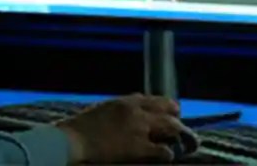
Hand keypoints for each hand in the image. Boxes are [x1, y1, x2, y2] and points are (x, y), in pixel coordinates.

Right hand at [56, 93, 183, 163]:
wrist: (72, 141)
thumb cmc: (80, 129)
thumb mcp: (102, 111)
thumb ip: (119, 111)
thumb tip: (131, 115)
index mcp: (125, 102)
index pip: (154, 99)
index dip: (165, 107)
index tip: (170, 114)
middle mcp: (136, 111)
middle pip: (168, 110)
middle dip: (176, 119)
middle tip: (181, 129)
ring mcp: (139, 129)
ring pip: (172, 127)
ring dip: (180, 135)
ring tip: (185, 143)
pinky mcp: (139, 147)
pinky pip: (163, 150)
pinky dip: (168, 153)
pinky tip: (168, 157)